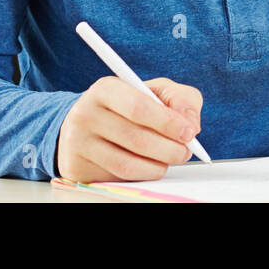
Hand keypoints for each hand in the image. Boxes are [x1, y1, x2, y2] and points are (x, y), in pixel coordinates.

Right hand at [56, 76, 202, 181]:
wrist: (88, 124)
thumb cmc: (129, 106)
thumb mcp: (156, 91)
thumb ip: (181, 100)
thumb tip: (190, 125)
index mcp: (105, 89)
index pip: (138, 107)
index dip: (168, 122)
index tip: (189, 132)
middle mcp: (85, 115)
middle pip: (136, 139)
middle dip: (170, 148)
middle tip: (185, 151)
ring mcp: (78, 144)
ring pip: (127, 164)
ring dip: (158, 166)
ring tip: (171, 159)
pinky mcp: (77, 168)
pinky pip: (117, 178)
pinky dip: (142, 175)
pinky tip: (150, 165)